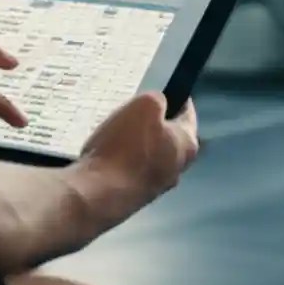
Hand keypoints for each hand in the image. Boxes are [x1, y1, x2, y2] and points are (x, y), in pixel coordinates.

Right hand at [78, 93, 198, 216]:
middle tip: (132, 109)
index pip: (188, 114)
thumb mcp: (145, 105)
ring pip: (149, 154)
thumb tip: (159, 104)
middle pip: (168, 136)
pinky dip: (120, 160)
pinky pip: (130, 170)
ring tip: (114, 131)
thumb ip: (158, 99)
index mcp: (188, 145)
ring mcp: (155, 186)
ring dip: (135, 142)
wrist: (95, 196)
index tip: (162, 87)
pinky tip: (103, 154)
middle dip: (153, 122)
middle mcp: (177, 169)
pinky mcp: (133, 197)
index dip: (176, 96)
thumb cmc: (125, 147)